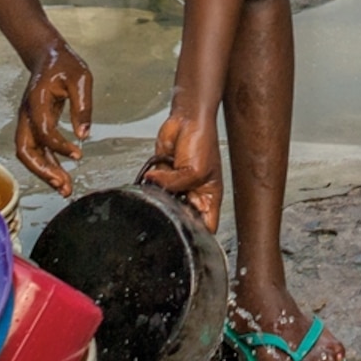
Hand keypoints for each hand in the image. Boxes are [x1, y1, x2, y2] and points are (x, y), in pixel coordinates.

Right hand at [15, 40, 94, 193]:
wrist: (48, 55)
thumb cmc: (64, 64)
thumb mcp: (81, 78)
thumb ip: (82, 106)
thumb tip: (84, 134)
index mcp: (36, 101)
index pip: (44, 131)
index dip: (59, 146)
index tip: (78, 154)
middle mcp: (27, 115)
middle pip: (26, 150)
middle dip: (43, 170)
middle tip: (63, 185)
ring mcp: (28, 121)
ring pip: (29, 154)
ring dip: (45, 172)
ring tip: (64, 188)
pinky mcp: (34, 125)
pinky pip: (37, 149)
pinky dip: (48, 163)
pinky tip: (62, 176)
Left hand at [140, 107, 223, 230]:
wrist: (187, 119)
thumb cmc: (203, 140)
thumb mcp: (195, 170)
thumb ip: (175, 184)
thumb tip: (153, 185)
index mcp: (209, 197)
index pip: (206, 226)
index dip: (198, 236)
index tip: (186, 240)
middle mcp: (193, 194)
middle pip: (183, 216)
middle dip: (174, 215)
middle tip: (168, 211)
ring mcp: (177, 186)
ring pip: (166, 203)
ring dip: (160, 197)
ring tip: (161, 188)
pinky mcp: (163, 176)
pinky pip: (154, 187)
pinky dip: (151, 184)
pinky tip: (154, 176)